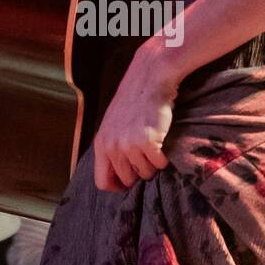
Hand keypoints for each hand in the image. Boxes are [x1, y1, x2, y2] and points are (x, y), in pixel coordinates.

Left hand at [93, 41, 179, 190]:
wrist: (150, 78)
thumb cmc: (135, 100)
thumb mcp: (114, 124)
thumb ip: (113, 147)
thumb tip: (119, 176)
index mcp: (101, 143)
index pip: (102, 182)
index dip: (116, 186)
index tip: (128, 182)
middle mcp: (112, 146)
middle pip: (127, 180)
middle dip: (139, 172)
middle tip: (146, 155)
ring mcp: (129, 145)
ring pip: (145, 173)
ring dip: (152, 163)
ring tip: (153, 144)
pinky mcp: (147, 142)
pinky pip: (159, 165)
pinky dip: (164, 158)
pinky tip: (162, 141)